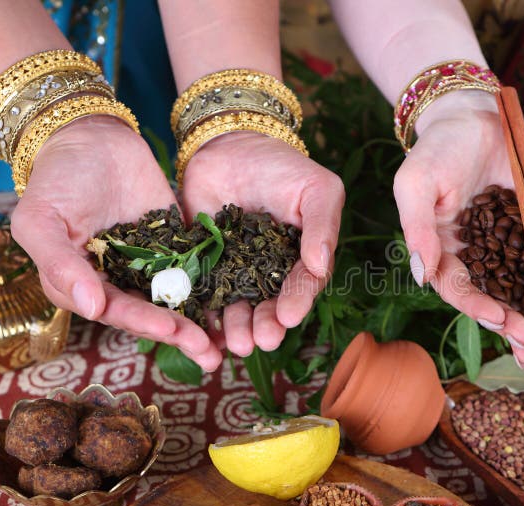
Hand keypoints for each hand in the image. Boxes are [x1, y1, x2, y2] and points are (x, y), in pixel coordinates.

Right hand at [10, 116, 222, 369]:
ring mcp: (148, 265)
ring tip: (225, 345)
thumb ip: (60, 264)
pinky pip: (194, 271)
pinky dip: (213, 290)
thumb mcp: (41, 220)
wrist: (92, 137)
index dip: (143, 321)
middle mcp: (116, 282)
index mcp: (80, 285)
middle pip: (150, 313)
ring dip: (198, 323)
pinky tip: (236, 306)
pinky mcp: (174, 247)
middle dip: (179, 333)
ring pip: (175, 300)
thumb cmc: (56, 179)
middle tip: (210, 352)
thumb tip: (90, 308)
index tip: (171, 328)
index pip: (114, 310)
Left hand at [180, 131, 344, 356]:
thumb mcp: (316, 189)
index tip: (288, 317)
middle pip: (269, 306)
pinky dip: (202, 314)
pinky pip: (202, 293)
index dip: (297, 302)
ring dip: (237, 327)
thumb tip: (322, 266)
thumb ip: (322, 226)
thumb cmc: (282, 166)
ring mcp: (236, 270)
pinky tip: (201, 333)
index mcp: (302, 257)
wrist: (230, 144)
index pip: (302, 285)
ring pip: (236, 306)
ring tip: (235, 343)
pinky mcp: (204, 265)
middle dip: (265, 325)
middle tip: (260, 340)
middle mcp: (270, 271)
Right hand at [394, 91, 523, 362]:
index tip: (499, 320)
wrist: (475, 113)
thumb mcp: (416, 182)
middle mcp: (474, 254)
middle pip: (492, 298)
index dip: (476, 308)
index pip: (458, 289)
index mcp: (443, 250)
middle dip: (512, 324)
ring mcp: (504, 244)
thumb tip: (421, 276)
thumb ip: (416, 227)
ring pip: (521, 288)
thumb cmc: (438, 147)